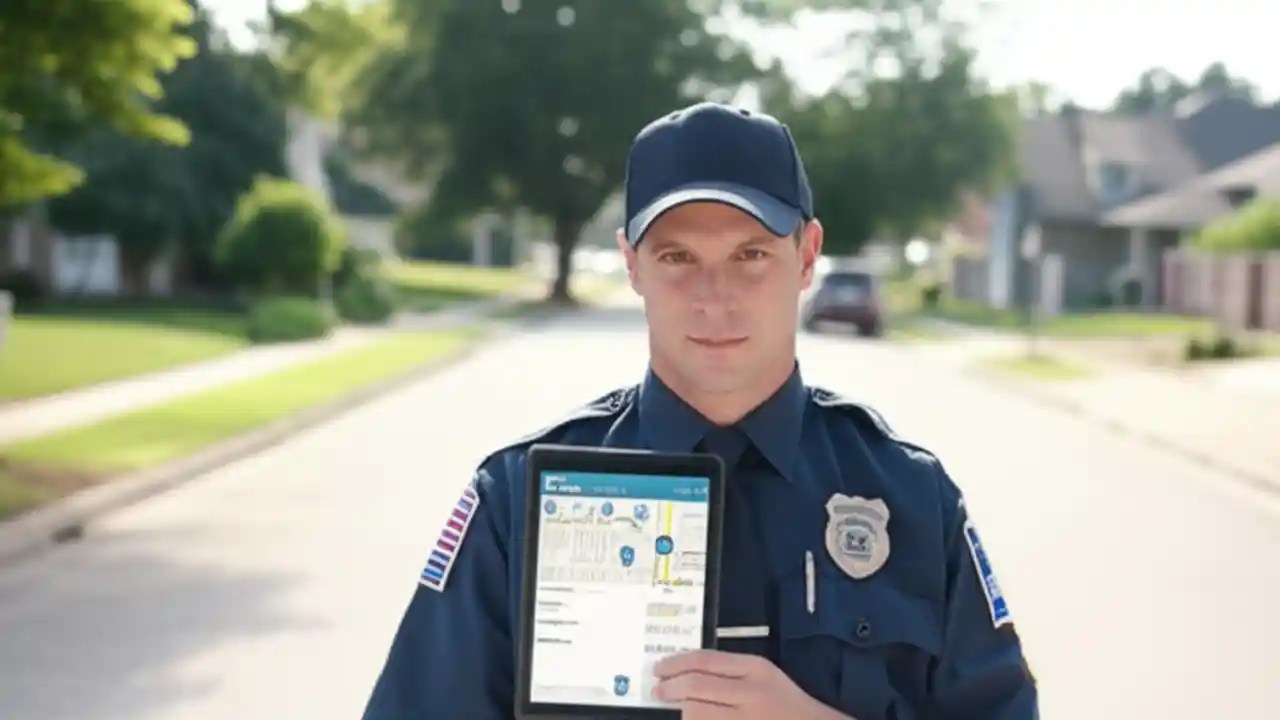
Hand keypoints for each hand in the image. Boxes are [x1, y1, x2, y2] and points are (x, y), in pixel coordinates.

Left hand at [651, 649, 850, 719]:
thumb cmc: (785, 702)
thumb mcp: (763, 675)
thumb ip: (730, 670)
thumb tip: (686, 671)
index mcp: (755, 669)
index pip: (705, 660)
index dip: (676, 664)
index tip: (660, 668)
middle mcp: (750, 693)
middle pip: (695, 686)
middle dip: (669, 688)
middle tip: (657, 690)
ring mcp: (745, 719)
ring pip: (696, 713)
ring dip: (681, 711)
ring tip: (676, 708)